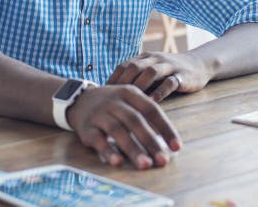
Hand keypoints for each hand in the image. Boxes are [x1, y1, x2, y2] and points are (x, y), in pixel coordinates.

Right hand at [66, 85, 181, 169]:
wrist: (80, 99)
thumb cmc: (113, 104)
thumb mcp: (130, 101)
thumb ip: (147, 116)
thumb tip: (167, 141)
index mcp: (130, 93)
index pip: (151, 110)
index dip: (165, 128)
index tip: (177, 147)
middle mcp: (114, 101)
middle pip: (135, 121)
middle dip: (151, 142)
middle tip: (163, 160)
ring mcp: (99, 114)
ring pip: (117, 131)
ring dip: (133, 149)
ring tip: (145, 164)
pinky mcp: (86, 128)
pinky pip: (97, 140)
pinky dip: (108, 151)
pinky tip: (118, 162)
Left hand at [107, 51, 212, 102]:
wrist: (199, 65)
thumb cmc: (170, 73)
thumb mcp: (152, 71)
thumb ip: (137, 80)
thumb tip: (114, 97)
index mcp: (145, 58)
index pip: (124, 66)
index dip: (113, 79)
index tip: (102, 95)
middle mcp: (155, 59)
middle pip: (134, 66)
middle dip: (122, 82)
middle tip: (112, 99)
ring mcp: (169, 66)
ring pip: (151, 72)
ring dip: (139, 85)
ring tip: (129, 100)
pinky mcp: (182, 75)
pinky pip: (170, 82)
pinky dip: (160, 92)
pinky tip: (152, 103)